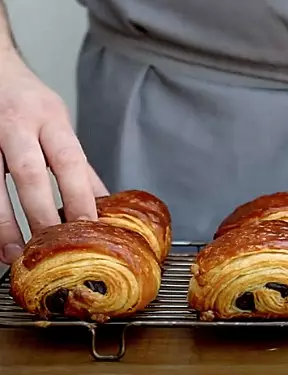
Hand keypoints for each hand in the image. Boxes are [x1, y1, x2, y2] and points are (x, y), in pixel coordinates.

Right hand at [0, 52, 108, 264]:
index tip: (88, 226)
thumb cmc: (27, 100)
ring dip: (4, 221)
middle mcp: (17, 124)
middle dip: (40, 212)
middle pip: (29, 172)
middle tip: (49, 245)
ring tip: (13, 252)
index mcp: (50, 119)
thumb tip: (105, 201)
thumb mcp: (57, 123)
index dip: (80, 196)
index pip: (70, 161)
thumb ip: (78, 164)